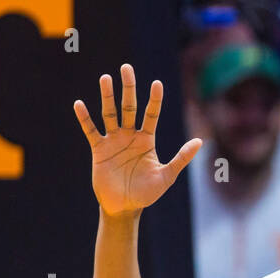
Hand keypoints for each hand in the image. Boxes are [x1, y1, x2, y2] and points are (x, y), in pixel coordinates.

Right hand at [73, 64, 202, 217]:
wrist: (125, 207)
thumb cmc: (147, 193)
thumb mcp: (167, 176)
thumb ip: (181, 158)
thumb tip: (200, 141)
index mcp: (147, 140)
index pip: (151, 115)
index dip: (154, 100)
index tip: (156, 83)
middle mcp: (130, 136)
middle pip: (129, 107)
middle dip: (128, 88)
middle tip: (126, 68)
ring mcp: (113, 141)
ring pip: (110, 114)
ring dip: (107, 96)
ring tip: (105, 78)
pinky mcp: (99, 149)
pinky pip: (91, 131)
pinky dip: (85, 119)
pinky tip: (79, 104)